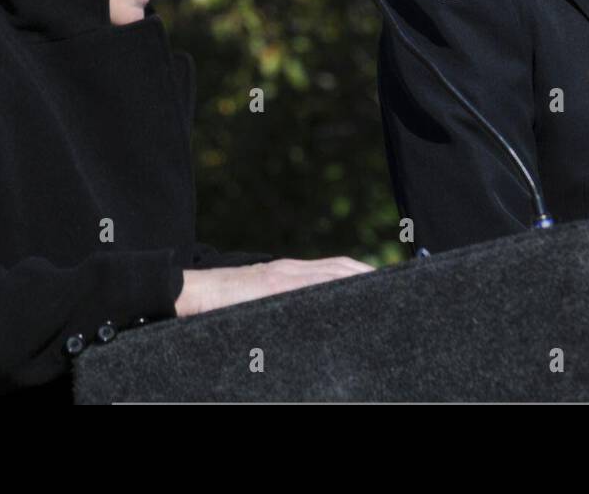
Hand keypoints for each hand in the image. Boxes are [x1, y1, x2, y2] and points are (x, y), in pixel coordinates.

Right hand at [174, 257, 373, 316]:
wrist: (190, 293)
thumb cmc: (220, 306)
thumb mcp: (259, 302)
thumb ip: (285, 304)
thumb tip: (311, 321)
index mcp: (288, 273)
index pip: (335, 268)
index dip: (362, 273)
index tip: (385, 284)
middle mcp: (289, 270)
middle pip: (341, 267)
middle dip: (369, 276)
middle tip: (397, 290)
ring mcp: (281, 277)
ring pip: (331, 274)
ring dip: (358, 279)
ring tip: (382, 293)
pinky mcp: (271, 287)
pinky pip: (309, 287)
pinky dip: (332, 288)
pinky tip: (349, 298)